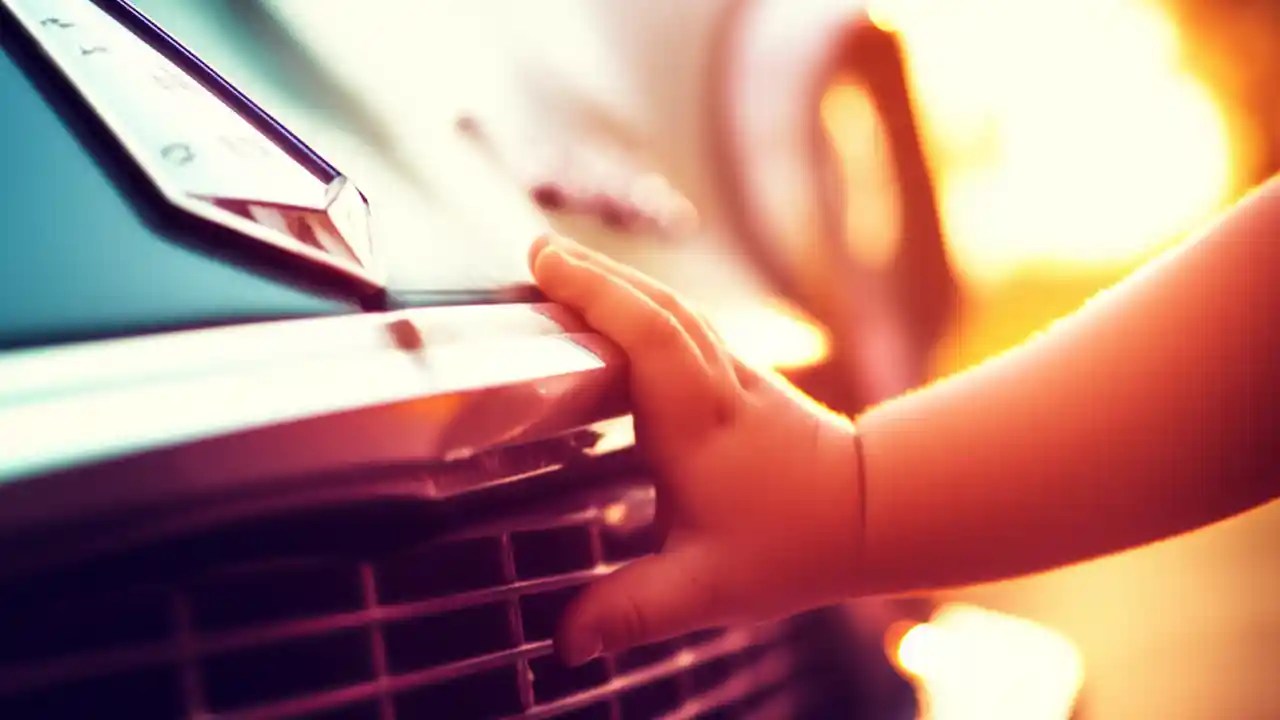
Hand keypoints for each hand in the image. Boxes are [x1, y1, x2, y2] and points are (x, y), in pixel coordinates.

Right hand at [529, 235, 863, 665]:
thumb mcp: (707, 588)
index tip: (544, 264)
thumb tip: (563, 642)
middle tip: (538, 252)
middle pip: (655, 306)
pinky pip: (685, 325)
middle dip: (595, 274)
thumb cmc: (793, 545)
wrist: (871, 510)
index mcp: (697, 424)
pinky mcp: (740, 377)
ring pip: (674, 308)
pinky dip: (645, 306)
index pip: (644, 337)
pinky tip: (623, 312)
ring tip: (567, 267)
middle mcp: (715, 385)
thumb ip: (633, 611)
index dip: (594, 294)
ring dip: (621, 282)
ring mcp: (733, 373)